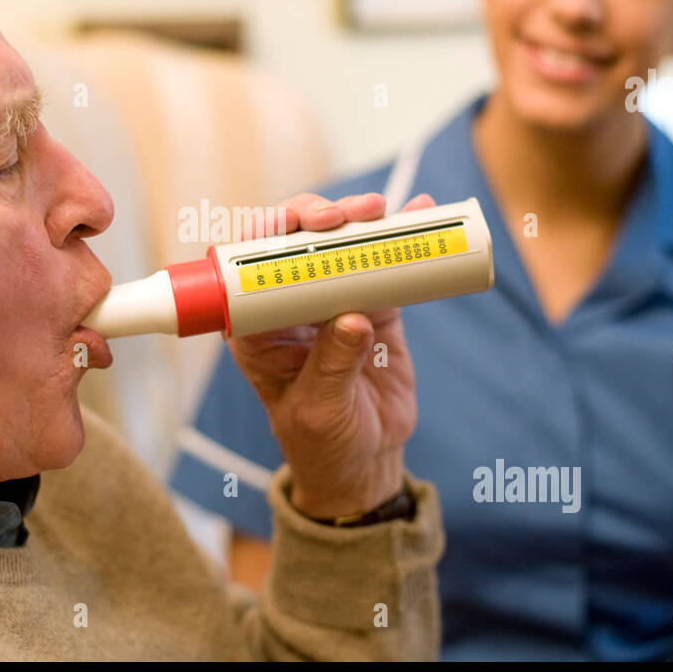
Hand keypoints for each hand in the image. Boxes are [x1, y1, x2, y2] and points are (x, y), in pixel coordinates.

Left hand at [227, 190, 433, 519]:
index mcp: (256, 326)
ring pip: (338, 244)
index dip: (268, 235)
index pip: (250, 266)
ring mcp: (333, 300)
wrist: (366, 461)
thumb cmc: (323, 443)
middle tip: (345, 216)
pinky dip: (403, 237)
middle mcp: (289, 304)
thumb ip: (332, 366)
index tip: (297, 225)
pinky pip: (385, 263)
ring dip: (357, 218)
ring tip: (380, 209)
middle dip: (316, 218)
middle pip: (295, 243)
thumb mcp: (320, 410)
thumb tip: (353, 318)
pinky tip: (422, 213)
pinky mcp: (374, 304)